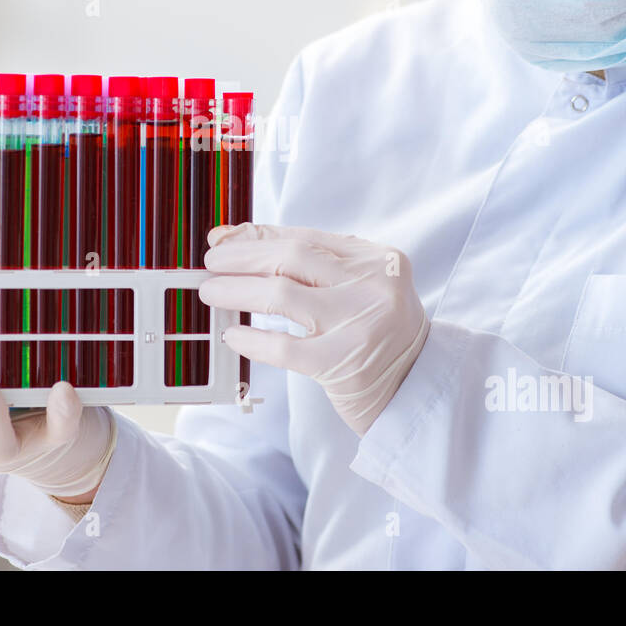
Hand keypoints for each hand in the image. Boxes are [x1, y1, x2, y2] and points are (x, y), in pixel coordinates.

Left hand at [199, 223, 429, 435]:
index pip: (307, 237)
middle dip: (242, 258)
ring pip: (281, 295)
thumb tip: (231, 238)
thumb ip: (306, 262)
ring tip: (211, 293)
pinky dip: (251, 339)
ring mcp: (360, 324)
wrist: (415, 389)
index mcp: (380, 259)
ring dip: (237, 291)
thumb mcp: (354, 288)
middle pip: (292, 257)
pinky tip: (232, 335)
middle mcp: (375, 286)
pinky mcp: (343, 364)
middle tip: (210, 265)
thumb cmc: (374, 333)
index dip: (258, 236)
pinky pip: (283, 346)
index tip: (222, 240)